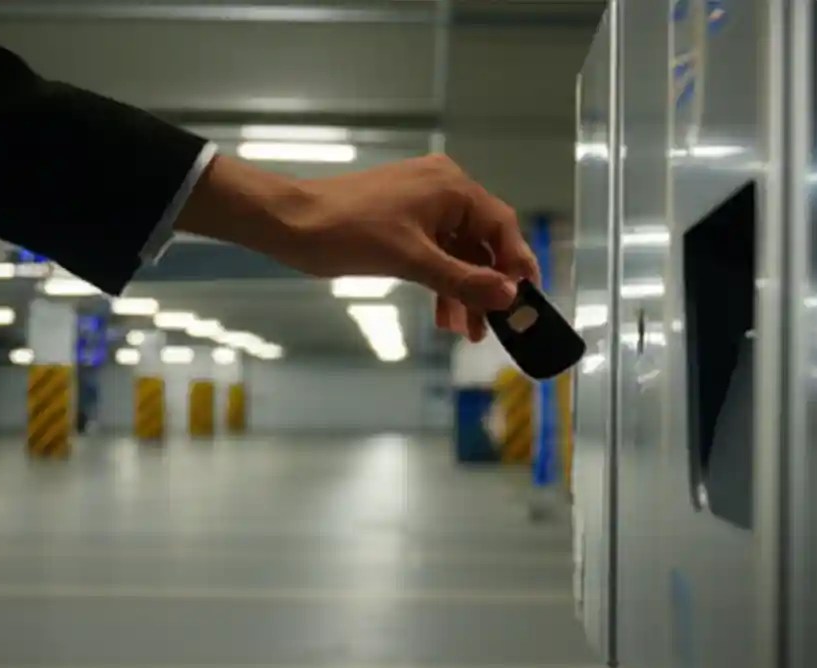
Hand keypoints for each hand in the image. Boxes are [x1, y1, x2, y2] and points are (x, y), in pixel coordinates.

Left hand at [176, 154, 539, 341]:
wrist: (291, 224)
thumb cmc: (349, 233)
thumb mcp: (412, 260)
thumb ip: (464, 279)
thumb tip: (510, 296)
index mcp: (451, 187)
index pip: (501, 226)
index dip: (517, 264)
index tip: (526, 300)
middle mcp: (443, 189)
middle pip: (482, 242)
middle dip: (487, 286)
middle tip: (493, 328)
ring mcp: (422, 204)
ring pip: (458, 252)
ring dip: (463, 290)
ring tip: (466, 332)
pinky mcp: (403, 219)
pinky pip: (435, 252)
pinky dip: (441, 281)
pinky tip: (444, 315)